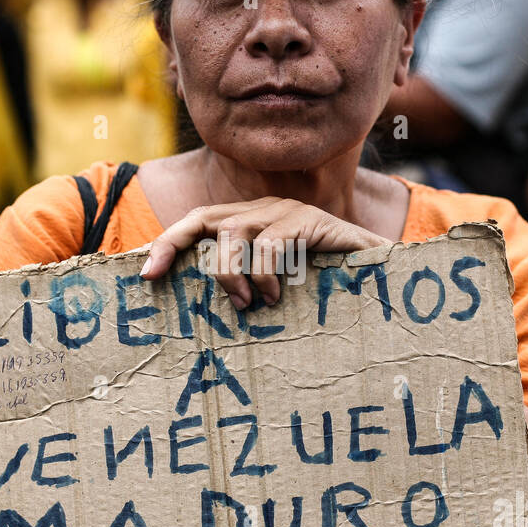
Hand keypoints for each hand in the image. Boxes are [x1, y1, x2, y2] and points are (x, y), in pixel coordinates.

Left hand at [139, 197, 386, 308]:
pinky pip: (271, 243)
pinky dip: (266, 274)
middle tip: (191, 290)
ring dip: (233, 274)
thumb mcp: (275, 290)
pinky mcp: (311, 221)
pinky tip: (277, 296)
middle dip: (183, 251)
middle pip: (207, 220)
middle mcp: (264, 211)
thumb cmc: (325, 290)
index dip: (167, 244)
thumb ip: (245, 290)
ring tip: (251, 303)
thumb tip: (198, 315)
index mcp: (251, 224)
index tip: (145, 276)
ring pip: (234, 233)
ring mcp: (287, 212)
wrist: (382, 276)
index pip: (198, 222)